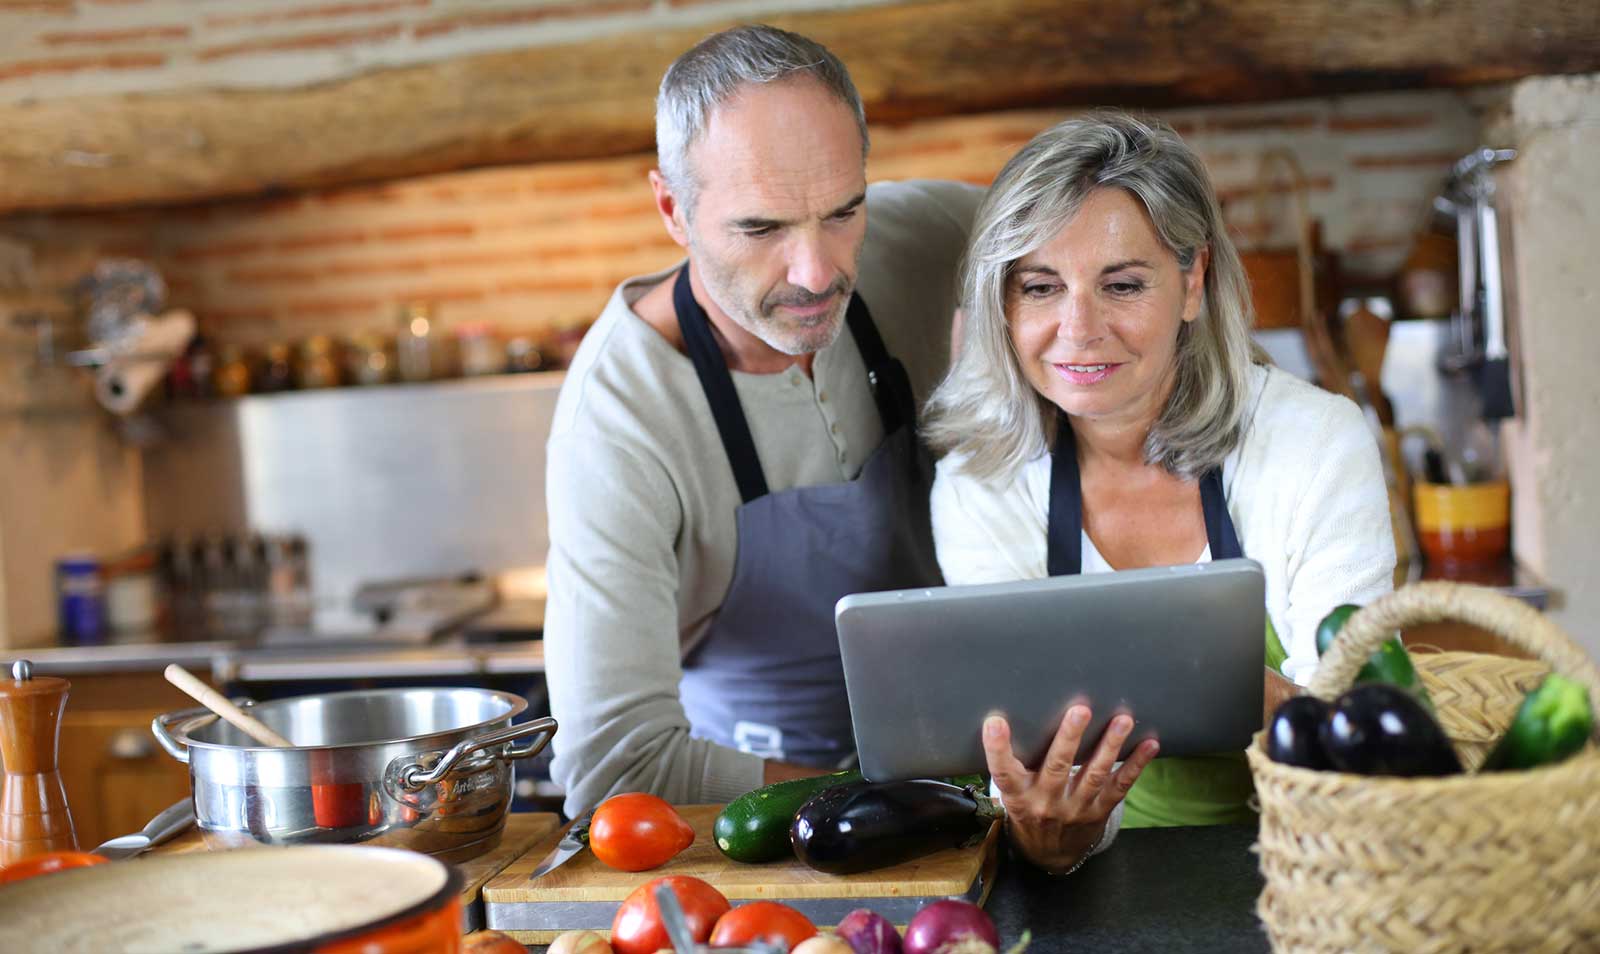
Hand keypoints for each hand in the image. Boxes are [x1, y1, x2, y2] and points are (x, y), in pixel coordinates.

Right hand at [983, 705, 1158, 871]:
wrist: (1049, 856)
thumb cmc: (1028, 810)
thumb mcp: (1013, 794)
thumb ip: (1017, 765)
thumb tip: (1021, 715)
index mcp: (1018, 796)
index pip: (1004, 772)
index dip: (997, 748)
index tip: (995, 721)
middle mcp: (1046, 803)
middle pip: (1057, 767)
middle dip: (1070, 738)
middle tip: (1081, 710)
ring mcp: (1075, 809)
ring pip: (1094, 774)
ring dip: (1110, 746)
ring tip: (1121, 721)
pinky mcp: (1099, 812)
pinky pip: (1120, 786)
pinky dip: (1136, 765)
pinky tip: (1149, 745)